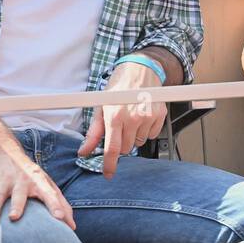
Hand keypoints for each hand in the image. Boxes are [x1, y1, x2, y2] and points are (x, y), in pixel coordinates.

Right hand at [0, 150, 75, 228]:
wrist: (4, 151)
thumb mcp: (47, 183)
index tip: (60, 217)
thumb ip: (60, 203)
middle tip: (15, 217)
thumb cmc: (29, 174)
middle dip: (17, 205)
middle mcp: (21, 180)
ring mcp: (4, 179)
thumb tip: (72, 224)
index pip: (49, 194)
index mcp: (39, 182)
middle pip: (19, 194)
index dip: (56, 205)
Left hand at [78, 59, 166, 177]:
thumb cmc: (119, 85)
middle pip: (127, 148)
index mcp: (115, 116)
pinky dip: (146, 130)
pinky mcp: (159, 115)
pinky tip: (142, 117)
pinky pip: (152, 134)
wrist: (140, 69)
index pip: (112, 149)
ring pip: (139, 142)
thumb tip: (84, 150)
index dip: (110, 165)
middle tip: (119, 128)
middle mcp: (132, 118)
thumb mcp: (101, 106)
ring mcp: (148, 117)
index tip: (109, 173)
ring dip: (134, 136)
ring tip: (131, 119)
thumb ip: (94, 132)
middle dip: (121, 143)